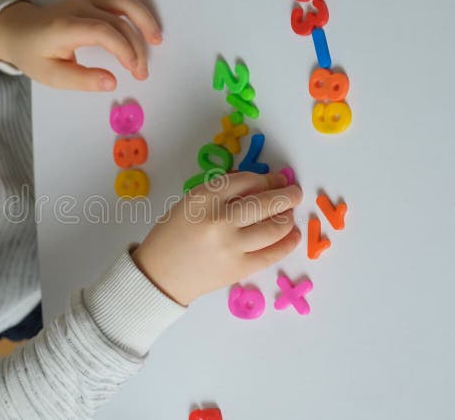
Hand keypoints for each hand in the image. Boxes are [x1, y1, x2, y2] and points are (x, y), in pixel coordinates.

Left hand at [0, 0, 161, 90]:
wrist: (17, 31)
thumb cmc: (33, 53)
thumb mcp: (51, 75)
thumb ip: (82, 80)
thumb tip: (111, 83)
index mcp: (67, 27)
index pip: (104, 32)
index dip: (124, 50)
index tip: (133, 69)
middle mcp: (78, 8)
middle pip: (118, 20)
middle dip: (136, 46)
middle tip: (142, 69)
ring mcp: (85, 1)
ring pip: (120, 1)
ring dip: (142, 17)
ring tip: (156, 37)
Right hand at [132, 172, 303, 305]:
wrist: (160, 274)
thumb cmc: (174, 234)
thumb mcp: (191, 202)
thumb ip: (223, 193)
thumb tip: (262, 186)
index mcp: (205, 198)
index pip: (248, 181)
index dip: (267, 180)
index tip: (276, 180)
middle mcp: (221, 220)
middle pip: (267, 202)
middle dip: (287, 195)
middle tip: (294, 193)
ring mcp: (232, 246)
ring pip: (275, 228)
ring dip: (288, 218)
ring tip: (290, 214)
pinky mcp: (240, 269)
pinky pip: (273, 253)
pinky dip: (287, 243)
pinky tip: (292, 235)